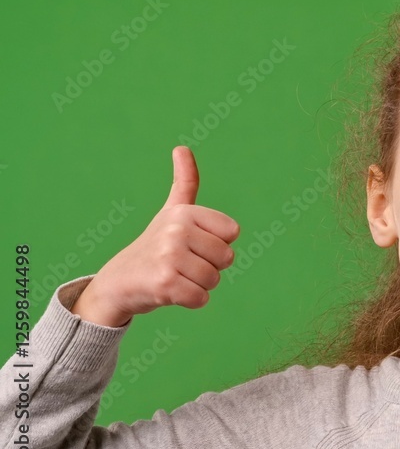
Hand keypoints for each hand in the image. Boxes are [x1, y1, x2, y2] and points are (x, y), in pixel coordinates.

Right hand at [71, 146, 239, 326]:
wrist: (118, 282)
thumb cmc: (153, 246)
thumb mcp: (171, 211)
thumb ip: (185, 182)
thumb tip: (182, 147)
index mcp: (184, 211)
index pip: (232, 233)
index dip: (216, 244)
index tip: (191, 244)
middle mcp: (176, 229)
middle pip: (227, 258)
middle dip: (209, 267)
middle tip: (181, 264)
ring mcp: (169, 255)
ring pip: (214, 279)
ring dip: (198, 285)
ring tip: (175, 277)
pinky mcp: (165, 283)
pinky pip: (201, 299)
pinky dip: (190, 301)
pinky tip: (169, 292)